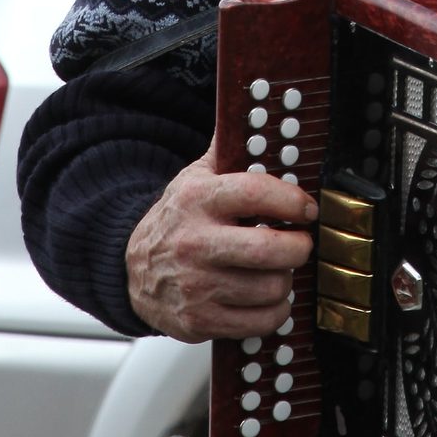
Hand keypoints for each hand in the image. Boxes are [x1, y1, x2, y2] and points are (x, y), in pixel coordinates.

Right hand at [126, 135, 316, 341]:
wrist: (130, 269)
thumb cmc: (175, 221)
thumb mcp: (193, 178)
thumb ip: (226, 152)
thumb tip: (250, 115)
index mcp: (198, 200)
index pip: (258, 194)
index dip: (294, 201)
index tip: (306, 208)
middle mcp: (195, 243)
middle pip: (271, 249)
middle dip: (300, 246)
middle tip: (300, 242)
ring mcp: (197, 285)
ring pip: (272, 287)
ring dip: (286, 279)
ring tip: (276, 269)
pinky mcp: (200, 320)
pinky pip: (261, 321)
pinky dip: (275, 310)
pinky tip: (265, 296)